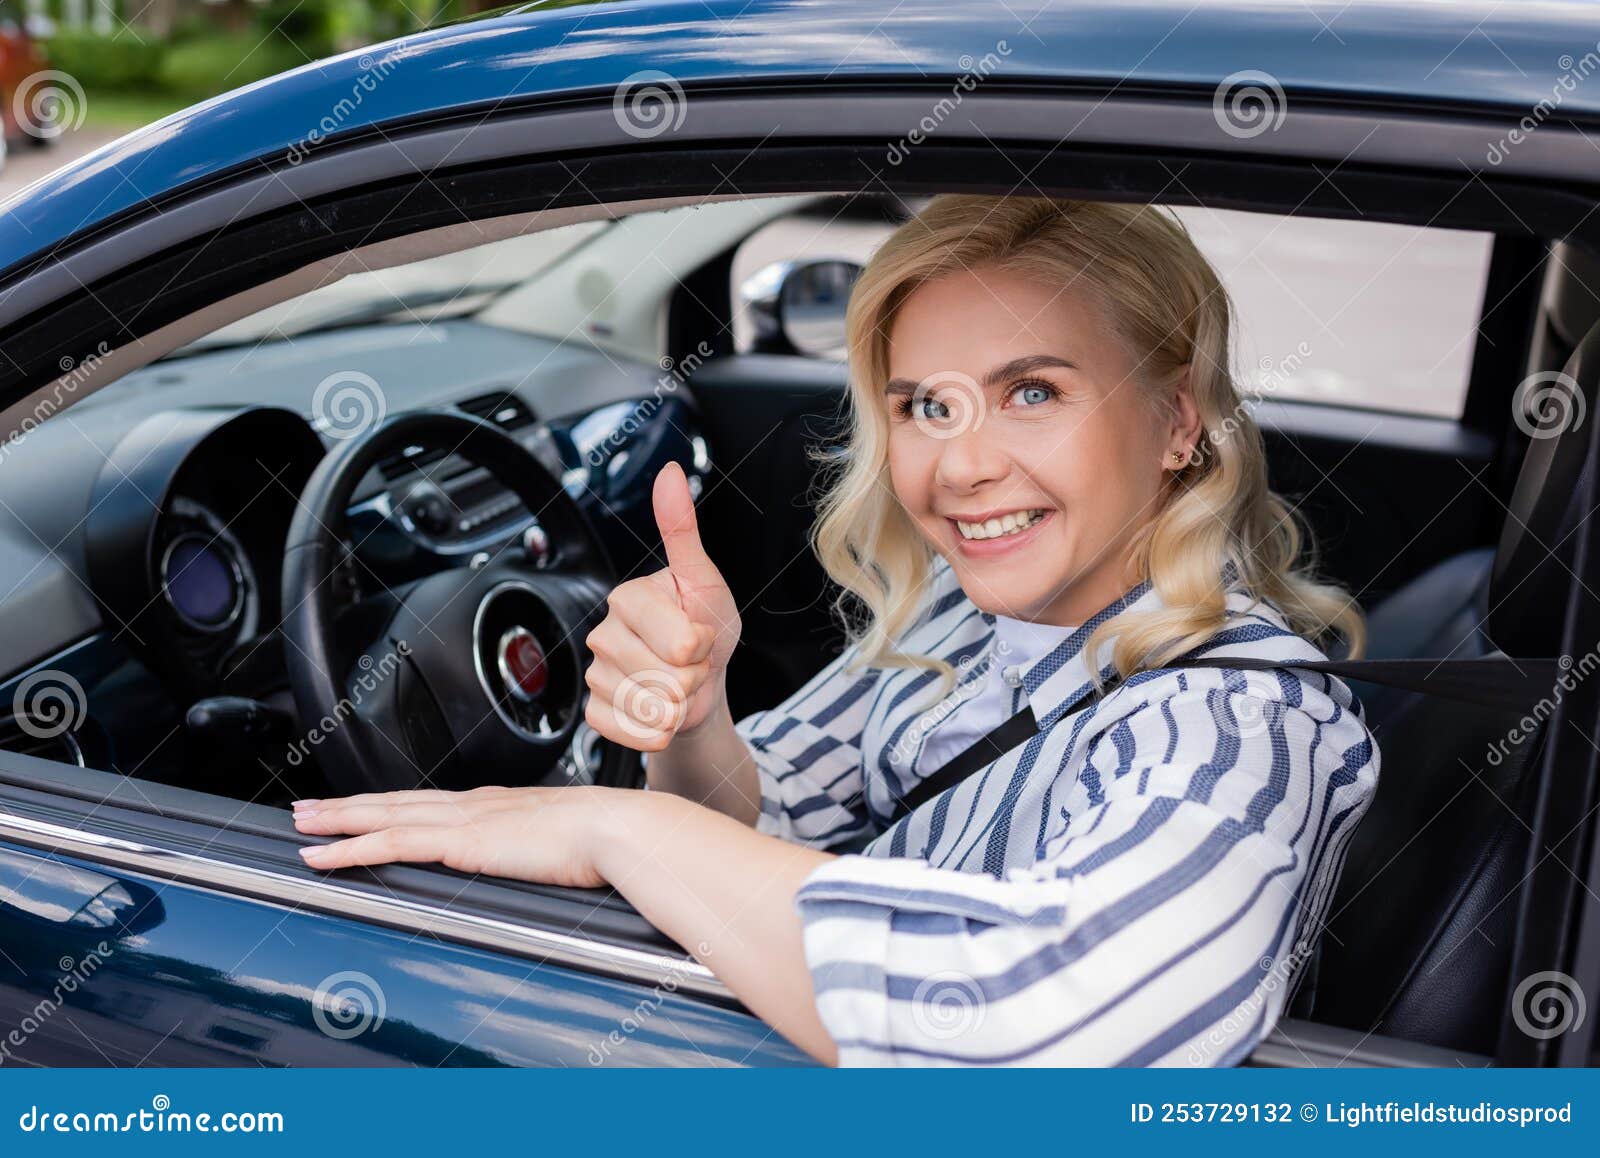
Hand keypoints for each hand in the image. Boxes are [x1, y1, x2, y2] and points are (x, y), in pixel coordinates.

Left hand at [292, 786, 619, 887]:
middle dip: (348, 806)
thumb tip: (547, 867)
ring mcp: (462, 820)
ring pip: (382, 816)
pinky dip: (349, 847)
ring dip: (336, 822)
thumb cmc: (605, 841)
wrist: (617, 830)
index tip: (364, 806)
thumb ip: (543, 853)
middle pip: (395, 801)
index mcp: (497, 806)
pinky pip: (388, 843)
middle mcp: (473, 805)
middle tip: (307, 808)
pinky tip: (321, 854)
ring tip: (301, 826)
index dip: (390, 804)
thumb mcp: (566, 846)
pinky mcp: (457, 842)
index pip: (429, 803)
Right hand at [583, 461, 740, 750]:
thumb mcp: (704, 580)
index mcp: (627, 597)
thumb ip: (682, 530)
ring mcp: (595, 673)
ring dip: (679, 705)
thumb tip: (669, 472)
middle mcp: (603, 632)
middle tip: (690, 663)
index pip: (680, 642)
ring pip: (651, 707)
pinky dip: (658, 730)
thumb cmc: (706, 627)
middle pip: (666, 678)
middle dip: (693, 677)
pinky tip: (661, 711)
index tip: (700, 635)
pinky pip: (631, 731)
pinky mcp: (595, 712)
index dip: (703, 646)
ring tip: (677, 684)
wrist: (702, 681)